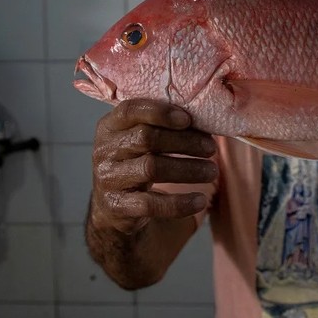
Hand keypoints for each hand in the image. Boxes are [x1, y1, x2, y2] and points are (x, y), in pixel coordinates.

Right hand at [90, 99, 217, 234]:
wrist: (113, 207)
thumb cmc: (136, 162)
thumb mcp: (140, 140)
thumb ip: (161, 126)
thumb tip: (204, 120)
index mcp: (110, 126)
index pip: (130, 110)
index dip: (160, 112)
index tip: (188, 119)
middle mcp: (105, 150)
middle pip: (147, 138)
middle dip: (185, 142)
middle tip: (211, 148)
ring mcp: (109, 179)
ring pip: (152, 168)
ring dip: (188, 169)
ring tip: (212, 172)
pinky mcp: (117, 206)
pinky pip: (152, 204)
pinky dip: (180, 203)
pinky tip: (200, 201)